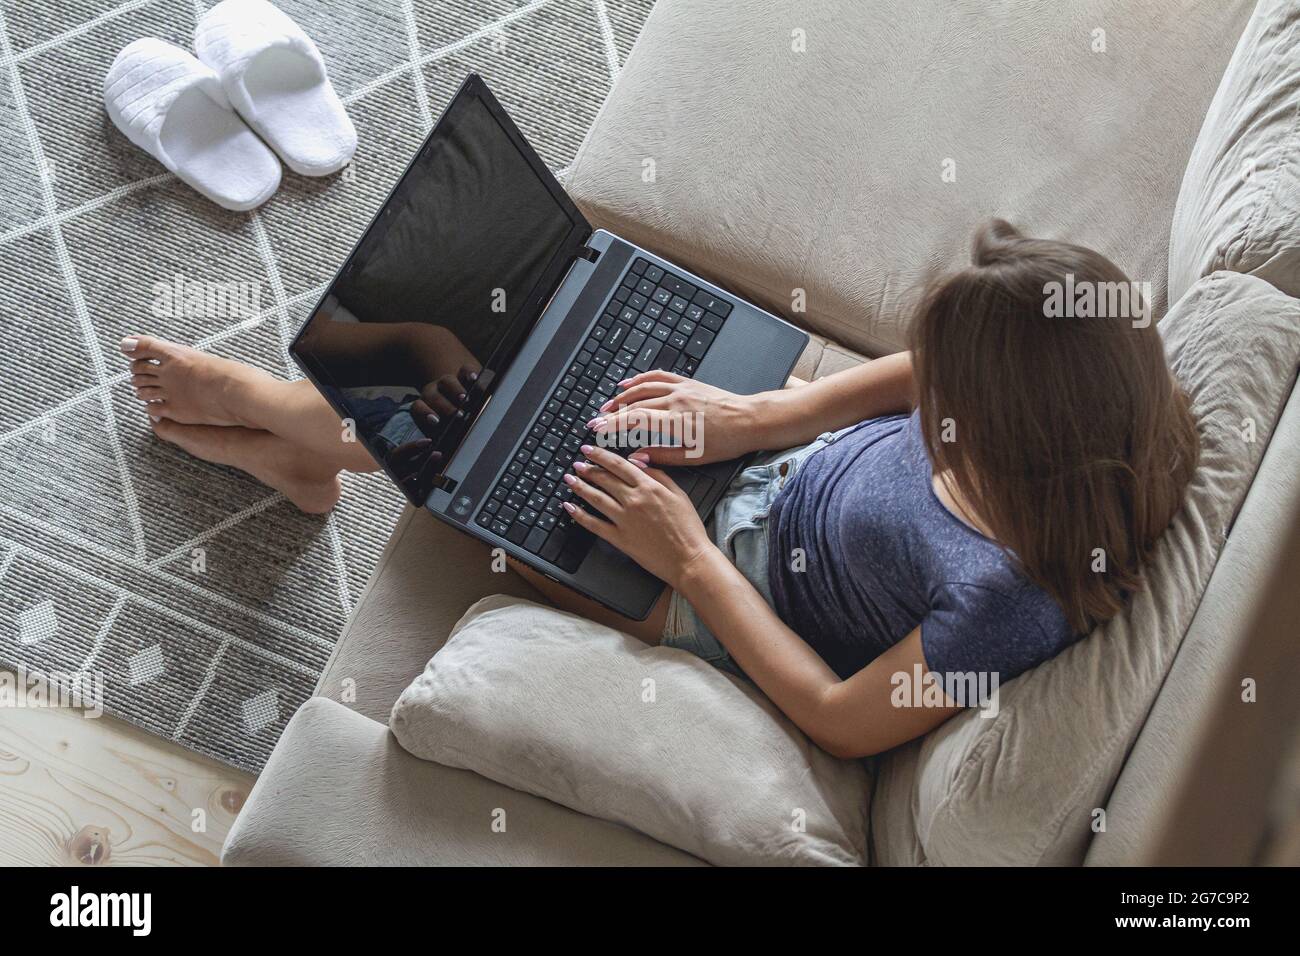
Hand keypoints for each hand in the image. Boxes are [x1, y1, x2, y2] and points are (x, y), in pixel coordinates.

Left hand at [410, 365, 479, 437]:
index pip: (418, 409)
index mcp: (426, 410)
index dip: (424, 414)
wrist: (467, 406)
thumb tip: (444, 454)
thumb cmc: (456, 429)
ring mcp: (449, 383)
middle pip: (432, 395)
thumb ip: (444, 443)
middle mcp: (435, 394)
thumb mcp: (447, 437)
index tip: (436, 422)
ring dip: (455, 390)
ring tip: (466, 400)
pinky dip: (468, 373)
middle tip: (458, 416)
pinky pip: (464, 370)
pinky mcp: (465, 374)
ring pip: (446, 381)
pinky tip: (473, 379)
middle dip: (444, 406)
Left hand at [562, 444, 715, 588]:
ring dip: (580, 486)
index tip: (589, 450)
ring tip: (570, 479)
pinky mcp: (620, 539)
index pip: (619, 465)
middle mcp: (634, 500)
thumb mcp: (679, 494)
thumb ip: (658, 474)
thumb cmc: (688, 528)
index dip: (601, 456)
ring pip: (596, 498)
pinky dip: (579, 515)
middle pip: (604, 479)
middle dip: (587, 469)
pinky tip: (570, 507)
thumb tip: (639, 461)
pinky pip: (594, 524)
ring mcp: (624, 520)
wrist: (689, 558)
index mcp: (649, 487)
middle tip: (577, 464)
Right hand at [586, 371, 764, 465]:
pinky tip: (628, 384)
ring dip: (622, 396)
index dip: (613, 424)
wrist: (750, 420)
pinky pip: (658, 376)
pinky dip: (640, 379)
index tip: (598, 429)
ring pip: (643, 387)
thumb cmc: (726, 441)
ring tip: (607, 406)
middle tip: (596, 421)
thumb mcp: (694, 457)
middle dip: (612, 413)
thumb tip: (637, 457)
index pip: (635, 420)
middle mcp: (676, 400)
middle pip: (634, 404)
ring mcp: (681, 388)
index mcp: (676, 421)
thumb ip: (662, 456)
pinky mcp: (687, 382)